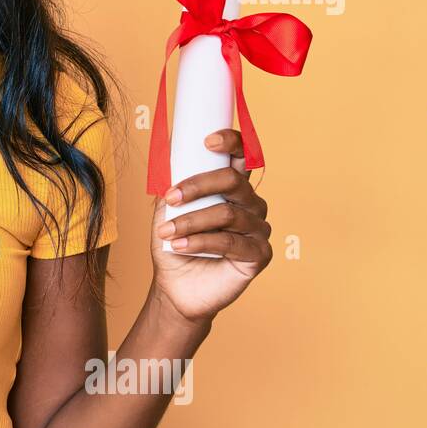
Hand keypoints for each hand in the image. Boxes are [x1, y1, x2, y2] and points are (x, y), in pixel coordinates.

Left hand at [149, 128, 272, 327]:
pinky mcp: (259, 255)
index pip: (242, 156)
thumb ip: (173, 184)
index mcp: (233, 188)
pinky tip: (180, 247)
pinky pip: (232, 242)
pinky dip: (200, 242)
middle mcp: (251, 204)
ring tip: (166, 233)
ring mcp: (258, 229)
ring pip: (227, 214)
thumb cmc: (173, 244)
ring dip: (191, 221)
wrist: (175, 286)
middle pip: (233, 181)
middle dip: (198, 186)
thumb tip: (169, 156)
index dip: (232, 142)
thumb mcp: (167, 210)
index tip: (207, 141)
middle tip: (171, 198)